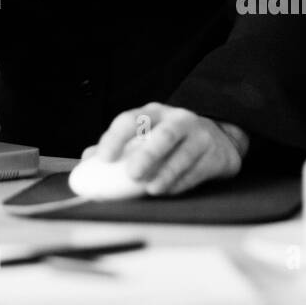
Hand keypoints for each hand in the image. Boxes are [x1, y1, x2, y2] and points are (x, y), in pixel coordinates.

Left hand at [81, 102, 248, 196]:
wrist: (218, 142)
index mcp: (153, 113)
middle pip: (164, 133)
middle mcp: (177, 119)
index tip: (103, 158)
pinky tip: (168, 191)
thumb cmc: (171, 140)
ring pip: (184, 152)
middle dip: (148, 154)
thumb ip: (118, 147)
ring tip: (152, 189)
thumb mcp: (146, 136)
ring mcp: (199, 135)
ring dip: (166, 172)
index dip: (115, 137)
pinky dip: (180, 183)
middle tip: (132, 173)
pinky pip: (197, 170)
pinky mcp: (214, 154)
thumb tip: (87, 161)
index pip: (131, 120)